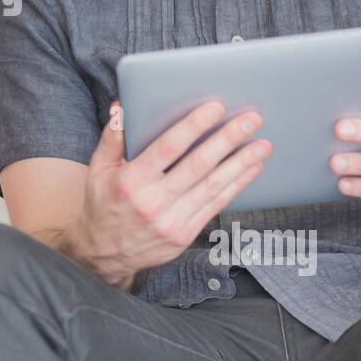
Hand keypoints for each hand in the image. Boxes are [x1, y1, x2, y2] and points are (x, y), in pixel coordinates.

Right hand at [75, 98, 271, 286]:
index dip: (194, 127)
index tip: (216, 108)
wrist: (104, 253)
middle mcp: (153, 202)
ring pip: (213, 186)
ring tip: (262, 144)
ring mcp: (171, 221)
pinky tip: (251, 169)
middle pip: (198, 165)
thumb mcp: (98, 170)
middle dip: (228, 140)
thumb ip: (112, 138)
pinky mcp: (184, 235)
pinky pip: (215, 205)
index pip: (168, 148)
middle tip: (251, 120)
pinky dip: (236, 186)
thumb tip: (123, 106)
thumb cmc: (103, 204)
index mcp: (131, 181)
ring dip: (241, 163)